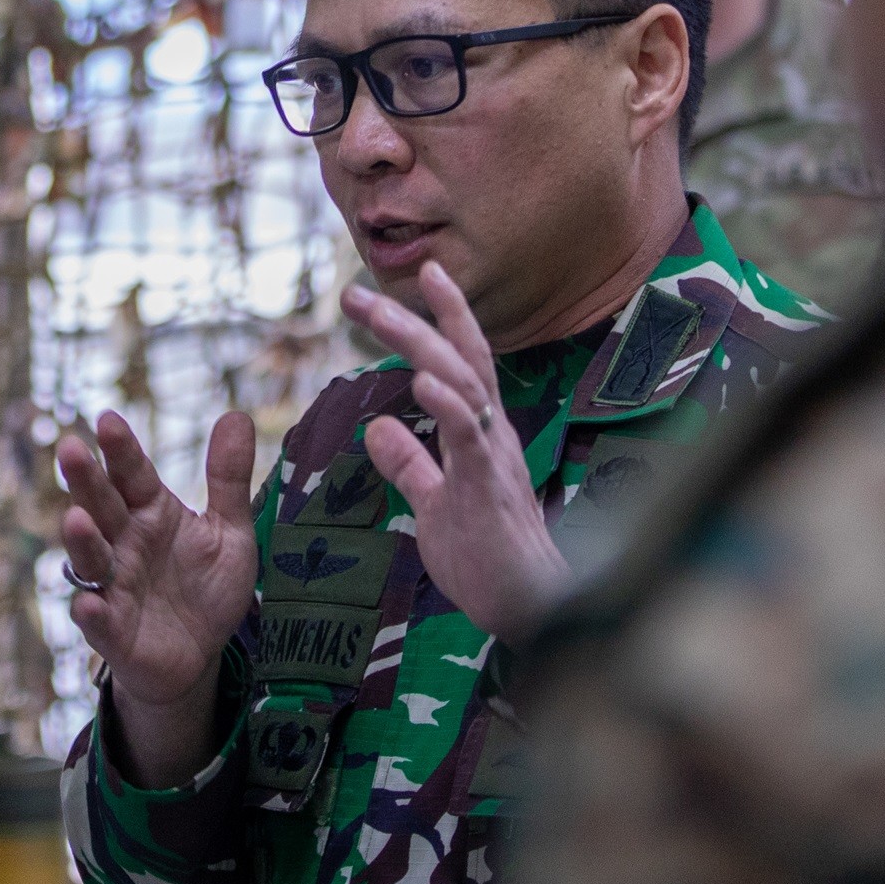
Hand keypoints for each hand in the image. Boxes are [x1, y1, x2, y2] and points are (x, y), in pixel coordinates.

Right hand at [56, 408, 260, 785]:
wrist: (200, 654)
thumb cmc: (206, 586)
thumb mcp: (228, 531)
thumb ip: (228, 478)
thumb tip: (236, 414)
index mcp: (150, 512)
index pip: (132, 474)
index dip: (120, 449)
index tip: (108, 419)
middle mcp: (123, 543)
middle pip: (100, 506)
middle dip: (84, 480)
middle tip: (71, 448)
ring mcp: (114, 585)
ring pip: (89, 558)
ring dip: (81, 540)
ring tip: (76, 519)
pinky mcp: (112, 631)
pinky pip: (97, 620)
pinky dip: (91, 612)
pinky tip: (89, 604)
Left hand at [345, 262, 568, 641]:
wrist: (529, 612)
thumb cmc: (488, 559)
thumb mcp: (435, 503)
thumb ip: (409, 464)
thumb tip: (377, 426)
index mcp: (481, 433)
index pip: (462, 361)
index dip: (444, 315)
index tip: (419, 271)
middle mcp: (493, 433)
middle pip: (456, 360)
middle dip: (410, 320)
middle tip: (356, 292)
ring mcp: (494, 458)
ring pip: (463, 385)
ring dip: (421, 346)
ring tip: (382, 314)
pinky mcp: (490, 490)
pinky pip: (470, 439)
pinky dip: (448, 406)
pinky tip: (422, 382)